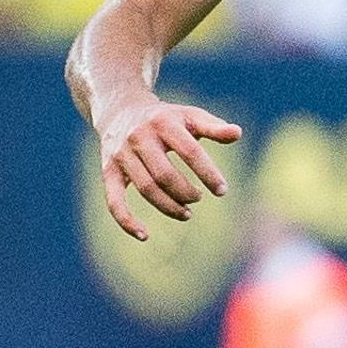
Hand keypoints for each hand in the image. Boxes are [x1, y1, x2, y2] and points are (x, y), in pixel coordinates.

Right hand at [97, 96, 241, 240]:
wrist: (120, 112)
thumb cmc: (165, 118)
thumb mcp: (190, 116)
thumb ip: (214, 127)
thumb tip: (238, 133)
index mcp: (163, 123)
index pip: (190, 151)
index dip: (208, 173)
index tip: (222, 190)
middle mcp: (139, 138)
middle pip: (165, 174)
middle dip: (186, 192)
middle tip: (200, 198)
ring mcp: (121, 156)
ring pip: (146, 188)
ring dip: (169, 207)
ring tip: (187, 213)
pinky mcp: (108, 171)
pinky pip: (114, 201)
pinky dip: (126, 221)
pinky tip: (144, 235)